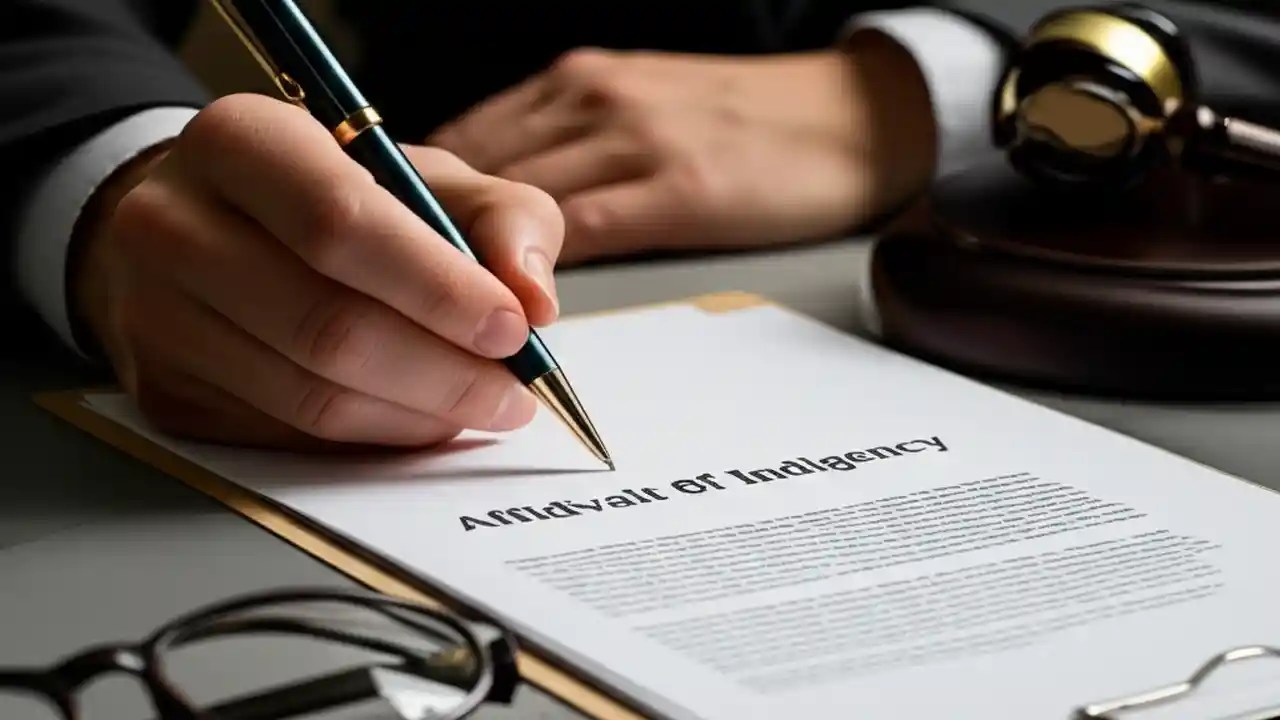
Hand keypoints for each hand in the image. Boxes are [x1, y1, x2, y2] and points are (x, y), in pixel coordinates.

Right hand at [72, 93, 563, 449]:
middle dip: (443, 371)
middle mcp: (174, 223)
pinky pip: (290, 434)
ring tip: (481, 405)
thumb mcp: (425, 177)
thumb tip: (533, 298)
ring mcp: (156, 316)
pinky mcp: (165, 393)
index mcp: (241, 140)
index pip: (339, 224)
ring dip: (418, 415)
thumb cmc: (332, 199)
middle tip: (513, 391)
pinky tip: (420, 416)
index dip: (436, 287)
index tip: (512, 328)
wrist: (204, 228)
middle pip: (326, 324)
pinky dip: (375, 435)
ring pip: (310, 395)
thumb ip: (501, 219)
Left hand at [429, 32, 935, 263]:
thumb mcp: (642, 115)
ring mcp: (633, 139)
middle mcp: (590, 100)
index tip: (387, 259)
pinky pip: (584, 229)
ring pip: (516, 202)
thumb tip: (502, 219)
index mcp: (576, 84)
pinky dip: (537, 274)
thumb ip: (572, 152)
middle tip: (393, 300)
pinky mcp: (679, 186)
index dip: (417, 206)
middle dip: (428, 239)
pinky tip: (515, 312)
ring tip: (438, 319)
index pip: (468, 141)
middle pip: (474, 169)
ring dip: (473, 263)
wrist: (855, 113)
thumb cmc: (745, 126)